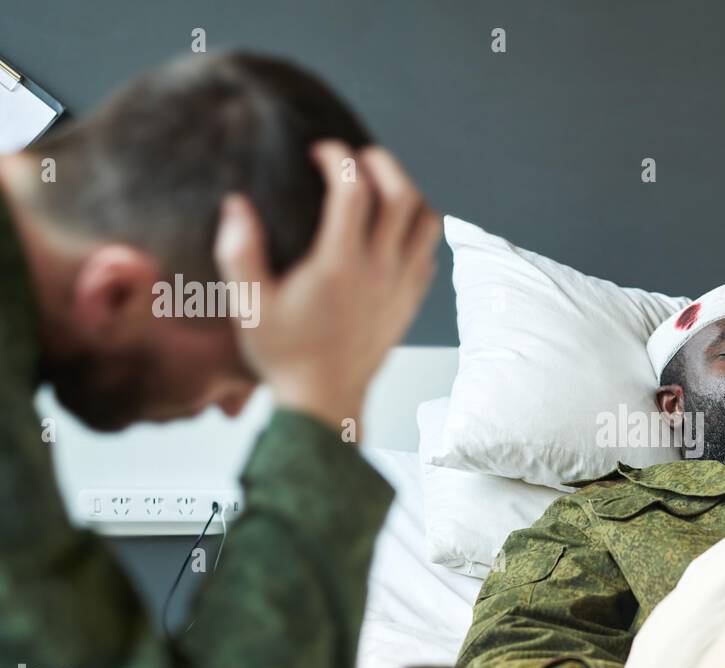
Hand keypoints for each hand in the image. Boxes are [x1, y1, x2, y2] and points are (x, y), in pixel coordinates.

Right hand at [214, 141, 440, 432]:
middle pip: (403, 194)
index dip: (340, 158)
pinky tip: (392, 228)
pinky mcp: (411, 301)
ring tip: (379, 186)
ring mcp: (402, 286)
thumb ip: (239, 251)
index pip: (355, 190)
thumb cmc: (284, 354)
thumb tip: (237, 204)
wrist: (325, 401)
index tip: (320, 152)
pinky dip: (418, 227)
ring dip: (408, 192)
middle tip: (356, 158)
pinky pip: (430, 251)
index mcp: (340, 265)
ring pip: (426, 221)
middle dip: (381, 163)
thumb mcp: (248, 305)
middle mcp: (380, 270)